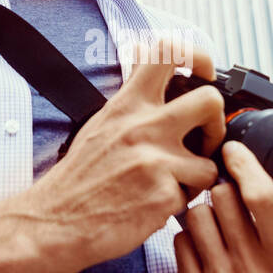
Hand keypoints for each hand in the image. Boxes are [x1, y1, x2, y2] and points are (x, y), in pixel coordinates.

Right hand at [21, 39, 226, 272]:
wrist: (55, 222)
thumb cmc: (80, 176)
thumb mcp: (101, 121)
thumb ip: (131, 91)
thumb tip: (143, 51)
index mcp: (127, 105)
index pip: (168, 53)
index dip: (198, 56)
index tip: (204, 74)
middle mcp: (143, 127)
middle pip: (210, 102)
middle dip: (217, 124)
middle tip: (203, 141)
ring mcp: (155, 161)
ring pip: (210, 162)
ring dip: (198, 177)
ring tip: (173, 184)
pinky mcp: (162, 196)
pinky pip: (192, 197)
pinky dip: (179, 205)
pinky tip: (155, 205)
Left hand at [173, 140, 272, 272]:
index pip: (261, 197)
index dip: (244, 165)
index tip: (233, 150)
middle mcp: (254, 270)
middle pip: (222, 199)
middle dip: (222, 188)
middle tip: (225, 192)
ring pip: (196, 217)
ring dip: (203, 210)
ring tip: (214, 219)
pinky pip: (180, 244)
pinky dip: (189, 238)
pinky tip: (203, 245)